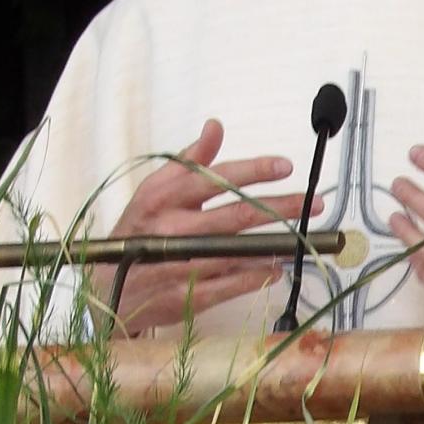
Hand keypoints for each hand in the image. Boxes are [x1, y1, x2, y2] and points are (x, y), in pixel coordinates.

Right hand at [108, 119, 322, 334]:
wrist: (109, 288)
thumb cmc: (141, 232)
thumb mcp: (155, 191)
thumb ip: (188, 161)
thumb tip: (215, 126)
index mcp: (162, 198)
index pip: (214, 178)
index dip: (253, 171)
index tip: (286, 166)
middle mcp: (171, 230)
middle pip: (235, 216)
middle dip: (279, 208)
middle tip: (314, 205)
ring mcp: (179, 266)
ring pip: (237, 252)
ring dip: (274, 243)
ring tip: (302, 235)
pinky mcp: (186, 297)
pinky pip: (231, 285)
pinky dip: (258, 275)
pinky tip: (277, 266)